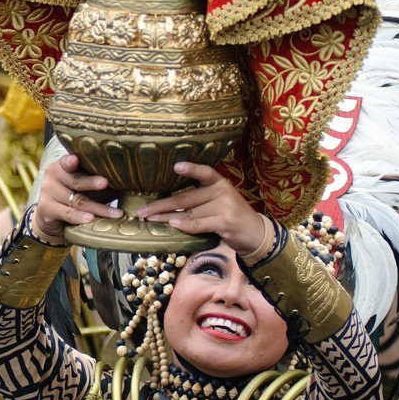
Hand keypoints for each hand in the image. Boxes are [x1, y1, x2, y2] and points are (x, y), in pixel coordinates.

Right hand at [31, 154, 119, 243]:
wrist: (51, 216)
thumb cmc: (75, 195)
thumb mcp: (85, 186)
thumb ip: (98, 181)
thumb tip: (128, 180)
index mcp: (62, 165)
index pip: (67, 161)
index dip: (70, 161)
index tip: (75, 160)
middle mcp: (52, 176)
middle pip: (75, 181)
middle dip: (91, 182)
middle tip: (105, 183)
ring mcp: (47, 192)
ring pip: (77, 200)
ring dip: (98, 208)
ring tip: (115, 213)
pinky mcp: (46, 208)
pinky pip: (67, 213)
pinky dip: (79, 217)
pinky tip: (91, 219)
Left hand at [136, 162, 269, 255]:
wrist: (256, 233)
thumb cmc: (231, 215)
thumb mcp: (219, 199)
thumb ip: (199, 196)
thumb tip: (167, 201)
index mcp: (219, 182)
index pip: (204, 172)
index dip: (191, 169)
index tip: (176, 166)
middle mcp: (222, 191)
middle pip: (185, 197)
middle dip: (161, 205)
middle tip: (142, 209)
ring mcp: (225, 207)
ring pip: (189, 212)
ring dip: (166, 217)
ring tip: (150, 219)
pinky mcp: (225, 222)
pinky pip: (199, 223)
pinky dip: (184, 225)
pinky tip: (172, 224)